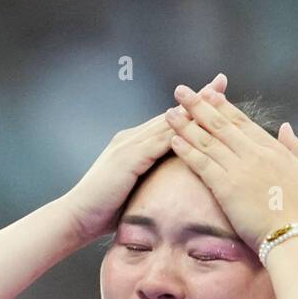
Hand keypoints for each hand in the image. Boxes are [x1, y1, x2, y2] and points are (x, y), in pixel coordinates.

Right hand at [61, 73, 226, 244]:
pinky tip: (198, 126)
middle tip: (221, 80)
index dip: (192, 108)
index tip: (215, 94)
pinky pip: (158, 143)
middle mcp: (131, 138)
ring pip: (167, 123)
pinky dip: (179, 132)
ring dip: (193, 109)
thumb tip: (174, 185)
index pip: (168, 123)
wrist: (76, 218)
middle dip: (198, 98)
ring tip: (216, 94)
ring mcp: (128, 145)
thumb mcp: (135, 189)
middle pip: (171, 115)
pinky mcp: (127, 158)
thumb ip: (151, 179)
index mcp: (134, 145)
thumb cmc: (104, 211)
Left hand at [165, 79, 297, 251]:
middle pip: (220, 124)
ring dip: (186, 124)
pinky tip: (173, 140)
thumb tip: (286, 126)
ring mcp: (239, 169)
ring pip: (207, 140)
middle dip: (198, 105)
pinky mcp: (226, 187)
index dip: (222, 106)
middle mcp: (254, 153)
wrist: (294, 236)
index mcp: (272, 148)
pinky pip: (202, 164)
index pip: (242, 122)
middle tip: (181, 91)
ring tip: (169, 112)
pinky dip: (187, 150)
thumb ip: (295, 147)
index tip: (208, 94)